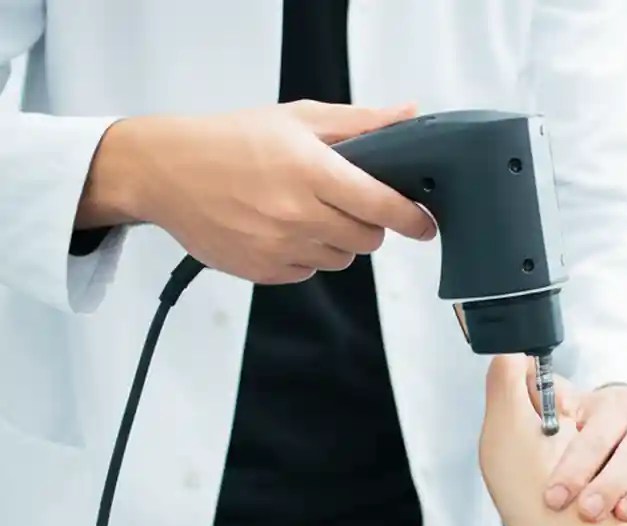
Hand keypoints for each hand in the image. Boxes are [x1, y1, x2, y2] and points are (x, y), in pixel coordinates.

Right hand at [77, 100, 436, 283]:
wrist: (165, 171)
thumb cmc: (230, 141)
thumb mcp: (298, 119)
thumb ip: (360, 122)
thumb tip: (408, 116)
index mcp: (312, 172)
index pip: (383, 207)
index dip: (413, 218)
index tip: (425, 224)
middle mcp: (298, 214)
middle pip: (368, 239)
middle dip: (368, 223)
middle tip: (348, 203)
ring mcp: (280, 247)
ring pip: (341, 259)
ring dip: (336, 240)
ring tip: (306, 212)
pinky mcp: (263, 271)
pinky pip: (308, 273)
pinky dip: (305, 255)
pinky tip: (282, 228)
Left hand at [529, 367, 626, 524]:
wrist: (616, 437)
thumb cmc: (580, 430)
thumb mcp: (557, 407)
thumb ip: (538, 392)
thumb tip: (514, 363)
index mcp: (613, 407)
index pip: (598, 434)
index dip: (576, 466)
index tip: (554, 496)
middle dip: (610, 484)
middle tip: (587, 512)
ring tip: (623, 516)